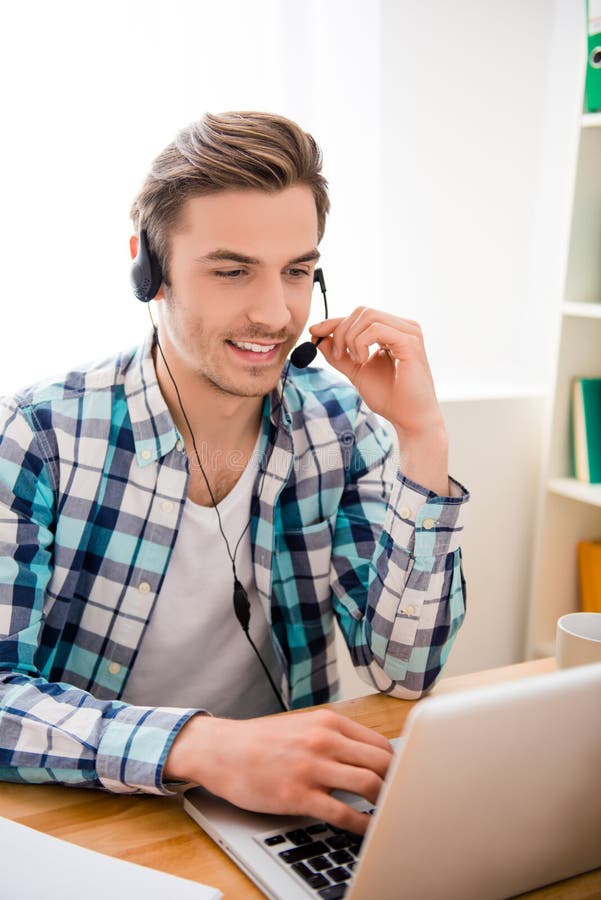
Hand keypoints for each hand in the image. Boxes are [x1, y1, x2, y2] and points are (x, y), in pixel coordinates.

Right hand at [165, 709, 392, 833]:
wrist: (221, 750)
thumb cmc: (262, 741)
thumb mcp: (303, 727)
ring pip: (369, 785)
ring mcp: (312, 768)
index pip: (381, 744)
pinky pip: (342, 813)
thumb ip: (335, 738)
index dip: (397, 766)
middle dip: (397, 783)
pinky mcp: (298, 795)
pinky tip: (367, 830)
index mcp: (328, 722)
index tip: (402, 780)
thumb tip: (369, 758)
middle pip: (382, 763)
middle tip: (402, 799)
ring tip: (389, 815)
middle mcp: (324, 740)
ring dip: (385, 802)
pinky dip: (362, 824)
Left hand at [309, 307, 442, 438]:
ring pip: (367, 316)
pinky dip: (361, 342)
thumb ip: (339, 355)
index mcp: (392, 331)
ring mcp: (409, 332)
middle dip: (341, 331)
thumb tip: (318, 338)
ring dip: (350, 338)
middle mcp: (402, 327)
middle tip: (338, 355)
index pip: (359, 316)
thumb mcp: (356, 371)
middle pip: (362, 311)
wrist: (409, 418)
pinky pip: (376, 329)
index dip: (334, 322)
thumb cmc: (389, 398)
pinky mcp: (410, 341)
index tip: (314, 332)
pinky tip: (362, 360)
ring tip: (354, 360)